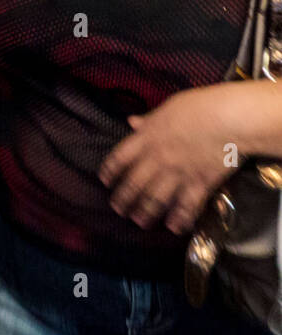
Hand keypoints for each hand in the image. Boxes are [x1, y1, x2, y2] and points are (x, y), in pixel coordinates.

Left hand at [98, 84, 247, 234]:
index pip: (120, 158)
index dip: (110, 171)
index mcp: (147, 138)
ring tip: (139, 222)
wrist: (229, 119)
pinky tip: (174, 228)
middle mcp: (157, 159)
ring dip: (145, 212)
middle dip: (124, 199)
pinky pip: (187, 206)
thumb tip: (132, 121)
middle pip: (134, 183)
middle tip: (118, 210)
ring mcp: (178, 173)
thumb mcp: (168, 108)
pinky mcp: (199, 184)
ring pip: (155, 198)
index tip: (105, 181)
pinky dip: (180, 219)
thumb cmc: (199, 107)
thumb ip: (149, 119)